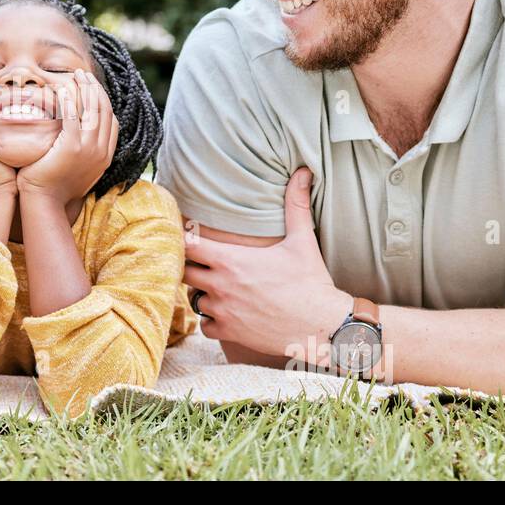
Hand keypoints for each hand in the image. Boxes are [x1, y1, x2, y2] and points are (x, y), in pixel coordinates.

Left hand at [16, 69, 116, 202]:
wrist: (45, 203)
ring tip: (75, 74)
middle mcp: (101, 151)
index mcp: (105, 156)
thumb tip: (84, 136)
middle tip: (83, 74)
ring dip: (84, 88)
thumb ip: (85, 152)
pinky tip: (62, 89)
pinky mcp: (71, 147)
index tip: (92, 87)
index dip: (103, 99)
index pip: (112, 120)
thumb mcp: (79, 169)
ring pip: (92, 109)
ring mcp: (88, 149)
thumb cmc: (55, 186)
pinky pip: (72, 116)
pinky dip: (69, 100)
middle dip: (95, 88)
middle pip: (104, 110)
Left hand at [184, 168, 350, 359]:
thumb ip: (296, 204)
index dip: (183, 239)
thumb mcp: (302, 240)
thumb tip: (303, 172)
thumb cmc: (311, 283)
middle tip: (204, 263)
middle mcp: (220, 285)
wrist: (321, 326)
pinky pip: (204, 325)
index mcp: (231, 260)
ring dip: (201, 293)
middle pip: (183, 271)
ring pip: (193, 299)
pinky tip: (227, 312)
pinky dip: (212, 320)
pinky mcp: (228, 333)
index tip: (190, 237)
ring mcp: (222, 311)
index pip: (186, 244)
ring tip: (217, 287)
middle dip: (190, 266)